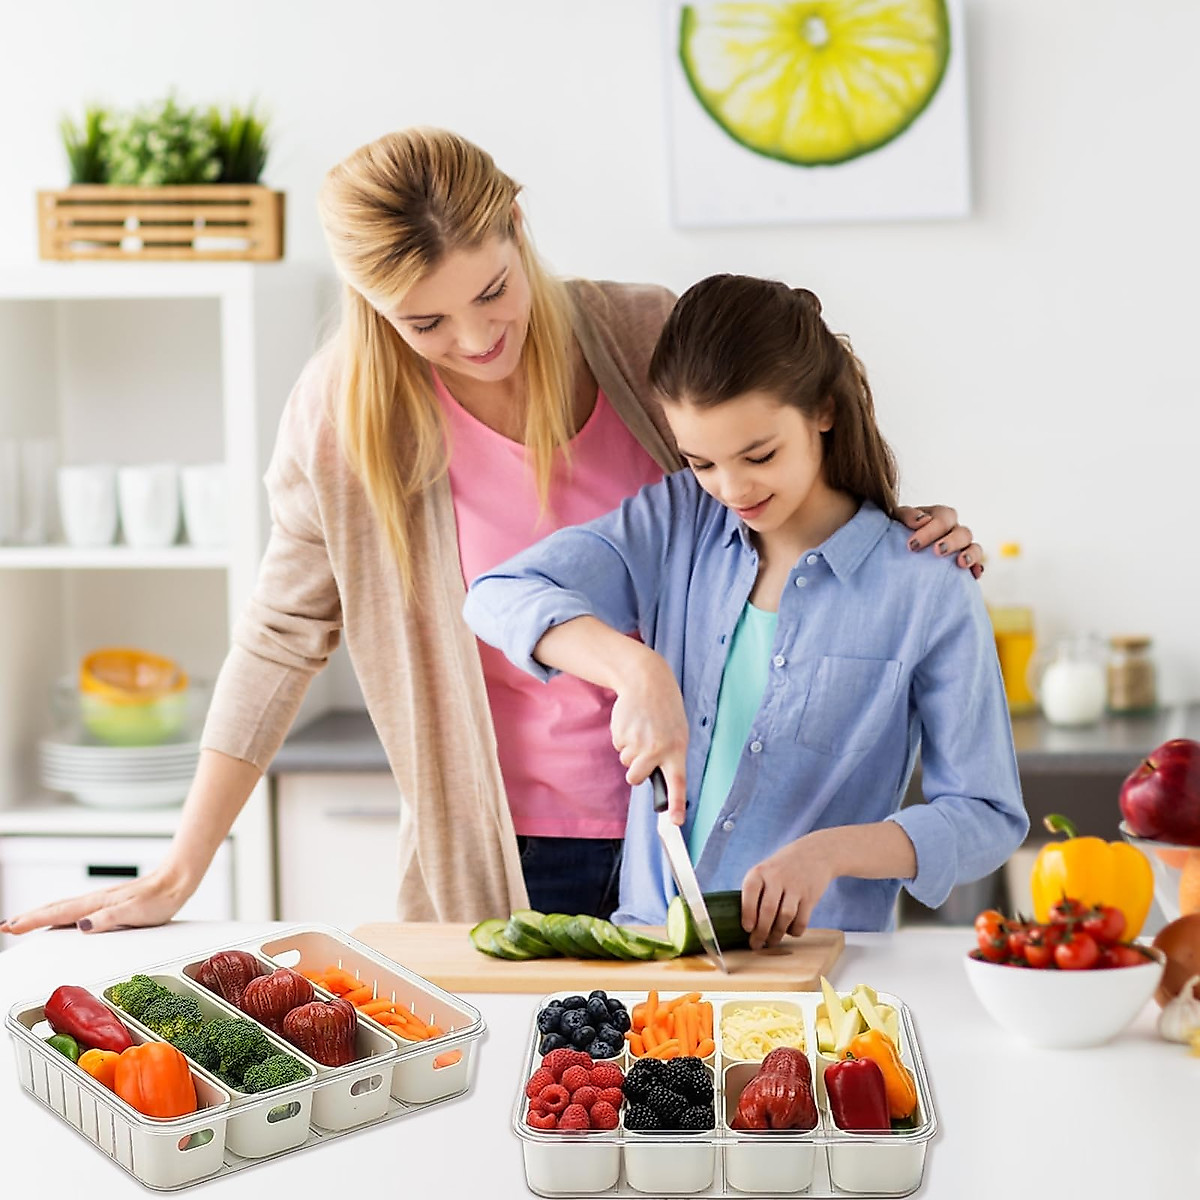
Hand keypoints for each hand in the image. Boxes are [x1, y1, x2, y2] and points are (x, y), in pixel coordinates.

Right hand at [0, 859, 196, 935]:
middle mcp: (95, 901)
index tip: (10, 928)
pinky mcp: (109, 904)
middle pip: (55, 909)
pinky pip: (76, 909)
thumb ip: (109, 918)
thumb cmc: (160, 898)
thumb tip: (82, 926)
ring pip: (64, 908)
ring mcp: (101, 901)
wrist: (177, 882)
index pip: (57, 913)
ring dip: (42, 916)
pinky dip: (60, 914)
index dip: (32, 921)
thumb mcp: (135, 912)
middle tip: (7, 927)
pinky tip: (62, 920)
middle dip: (29, 918)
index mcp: (96, 903)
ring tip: (23, 923)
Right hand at [610, 648, 689, 822]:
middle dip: (635, 770)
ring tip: (640, 729)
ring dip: (629, 751)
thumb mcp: (676, 732)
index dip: (677, 805)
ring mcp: (637, 743)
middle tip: (643, 750)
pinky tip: (632, 723)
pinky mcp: (621, 735)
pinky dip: (622, 738)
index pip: (678, 783)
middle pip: (635, 778)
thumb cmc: (665, 710)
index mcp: (676, 750)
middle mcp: (657, 749)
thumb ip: (669, 756)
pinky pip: (618, 747)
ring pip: (625, 762)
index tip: (676, 822)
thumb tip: (658, 780)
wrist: (646, 682)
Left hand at [741, 834, 836, 949]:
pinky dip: (795, 931)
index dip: (747, 912)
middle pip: (768, 909)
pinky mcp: (810, 896)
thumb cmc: (782, 868)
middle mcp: (777, 877)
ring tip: (771, 942)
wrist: (815, 854)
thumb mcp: (764, 871)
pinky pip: (802, 920)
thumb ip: (756, 892)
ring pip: (785, 916)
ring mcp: (795, 886)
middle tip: (756, 944)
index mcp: (760, 872)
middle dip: (761, 932)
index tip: (747, 928)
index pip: (750, 892)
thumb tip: (746, 926)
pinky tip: (789, 932)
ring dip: (777, 934)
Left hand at [896, 504, 982, 578]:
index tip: (912, 545)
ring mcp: (962, 547)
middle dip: (951, 542)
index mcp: (939, 516)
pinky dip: (976, 569)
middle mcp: (954, 530)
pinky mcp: (965, 564)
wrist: (894, 548)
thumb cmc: (897, 531)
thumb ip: (907, 516)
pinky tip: (974, 575)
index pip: (943, 517)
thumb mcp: (897, 519)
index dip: (931, 530)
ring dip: (970, 554)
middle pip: (962, 532)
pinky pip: (977, 565)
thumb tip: (921, 520)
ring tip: (960, 563)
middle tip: (937, 552)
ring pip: (975, 547)